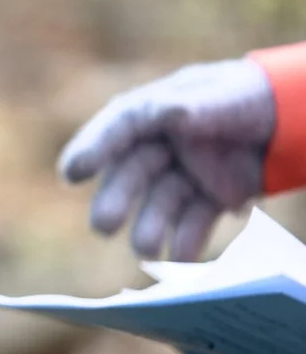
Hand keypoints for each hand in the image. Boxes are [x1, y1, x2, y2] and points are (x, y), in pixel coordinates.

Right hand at [60, 58, 275, 262]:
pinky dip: (186, 239)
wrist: (296, 120)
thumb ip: (201, 107)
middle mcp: (165, 144)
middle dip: (117, 200)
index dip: (93, 148)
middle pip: (134, 172)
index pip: (120, 127)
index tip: (71, 174)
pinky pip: (194, 220)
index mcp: (160, 110)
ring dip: (149, 226)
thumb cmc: (255, 96)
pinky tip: (181, 257)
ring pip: (160, 201)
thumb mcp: (229, 95)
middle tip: (102, 227)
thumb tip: (171, 115)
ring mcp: (188, 172)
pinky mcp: (213, 197)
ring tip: (145, 251)